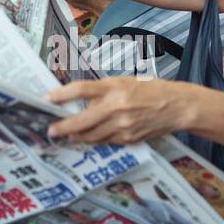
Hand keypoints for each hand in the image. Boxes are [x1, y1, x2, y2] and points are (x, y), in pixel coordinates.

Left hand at [44, 75, 191, 144]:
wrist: (176, 106)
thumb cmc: (150, 90)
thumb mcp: (124, 81)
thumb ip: (102, 90)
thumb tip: (78, 99)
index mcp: (115, 87)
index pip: (81, 90)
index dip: (61, 95)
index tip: (47, 99)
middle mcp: (117, 108)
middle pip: (81, 120)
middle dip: (63, 126)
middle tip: (51, 130)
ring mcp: (122, 126)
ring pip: (91, 136)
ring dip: (76, 136)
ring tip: (66, 135)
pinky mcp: (128, 139)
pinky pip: (105, 141)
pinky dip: (94, 140)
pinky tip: (87, 138)